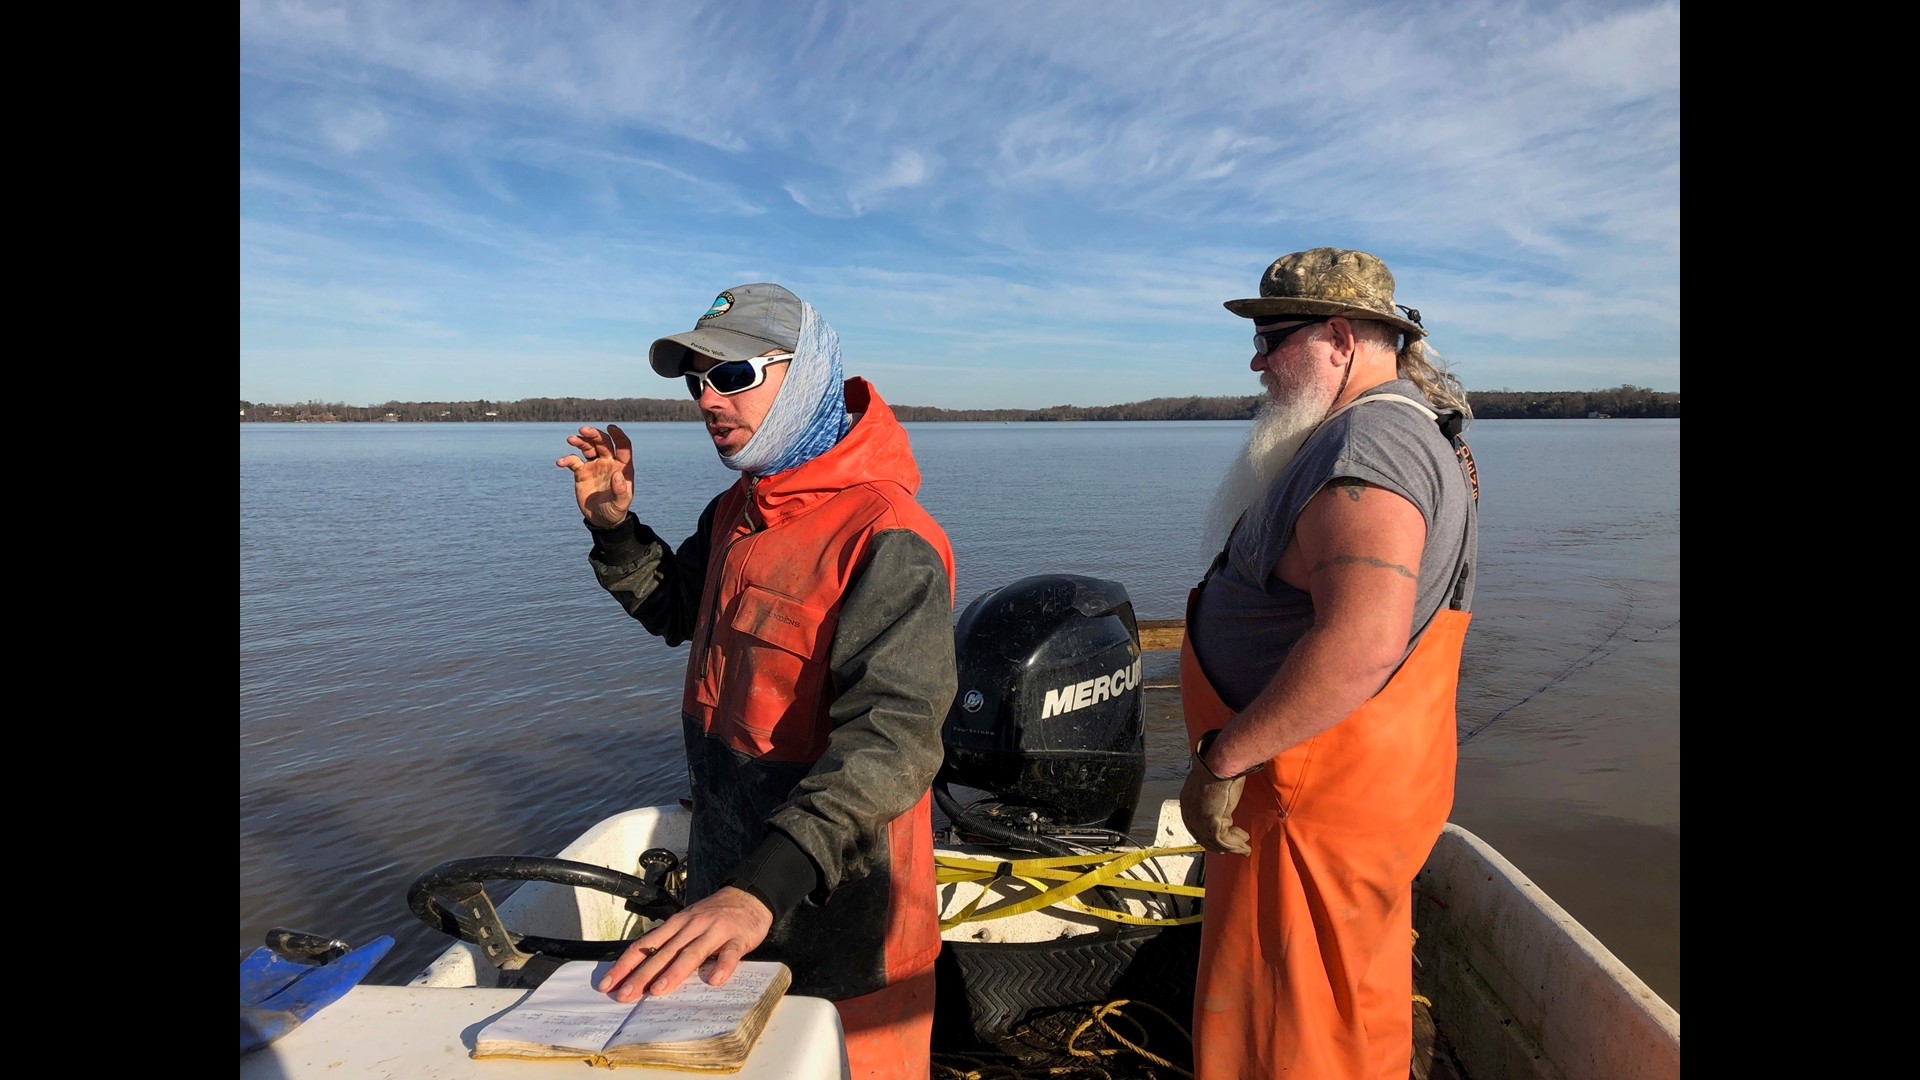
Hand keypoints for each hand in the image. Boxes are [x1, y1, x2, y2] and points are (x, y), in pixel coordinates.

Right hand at [556, 424, 634, 527]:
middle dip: (594, 435)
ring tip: (571, 439)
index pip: (623, 447)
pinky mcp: (582, 473)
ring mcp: (595, 466)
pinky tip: (560, 462)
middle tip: (583, 430)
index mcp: (622, 467)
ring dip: (580, 441)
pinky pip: (574, 462)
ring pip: (588, 448)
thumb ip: (621, 490)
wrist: (601, 520)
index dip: (618, 436)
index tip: (611, 428)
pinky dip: (567, 459)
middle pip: (603, 443)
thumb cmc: (615, 510)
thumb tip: (617, 474)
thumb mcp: (620, 503)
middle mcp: (609, 463)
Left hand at [596, 886, 773, 1002]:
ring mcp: (714, 932)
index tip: (608, 983)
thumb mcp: (687, 923)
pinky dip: (723, 966)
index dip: (625, 965)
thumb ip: (671, 944)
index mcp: (676, 925)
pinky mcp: (738, 938)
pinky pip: (730, 953)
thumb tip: (646, 973)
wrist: (749, 895)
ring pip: (691, 953)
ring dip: (673, 972)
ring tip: (658, 990)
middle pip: (663, 953)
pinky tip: (715, 980)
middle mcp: (691, 927)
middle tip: (624, 995)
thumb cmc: (714, 914)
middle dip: (641, 975)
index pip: (645, 946)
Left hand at [1179, 759, 1251, 855]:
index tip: (1222, 834)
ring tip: (1244, 845)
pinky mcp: (1210, 823)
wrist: (1219, 764)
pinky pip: (1224, 841)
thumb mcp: (1212, 783)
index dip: (1208, 834)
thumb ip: (1213, 793)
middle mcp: (1190, 812)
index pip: (1195, 825)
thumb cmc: (1219, 768)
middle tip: (1234, 845)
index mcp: (1187, 801)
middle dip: (1219, 844)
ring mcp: (1199, 819)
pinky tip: (1245, 846)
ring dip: (1232, 845)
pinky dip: (1236, 846)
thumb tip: (1222, 793)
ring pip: (1215, 842)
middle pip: (1203, 836)